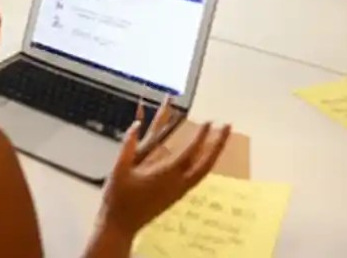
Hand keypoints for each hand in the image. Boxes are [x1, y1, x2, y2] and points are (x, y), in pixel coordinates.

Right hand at [99, 100, 229, 239]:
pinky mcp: (176, 197)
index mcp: (166, 175)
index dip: (202, 135)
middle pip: (206, 163)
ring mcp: (179, 191)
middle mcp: (178, 183)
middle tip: (228, 127)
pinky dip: (204, 164)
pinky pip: (196, 178)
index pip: (190, 152)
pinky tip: (202, 159)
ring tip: (220, 140)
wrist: (121, 225)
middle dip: (218, 144)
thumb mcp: (118, 168)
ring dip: (213, 155)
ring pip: (203, 172)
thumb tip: (135, 125)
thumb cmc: (118, 198)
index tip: (210, 121)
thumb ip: (128, 145)